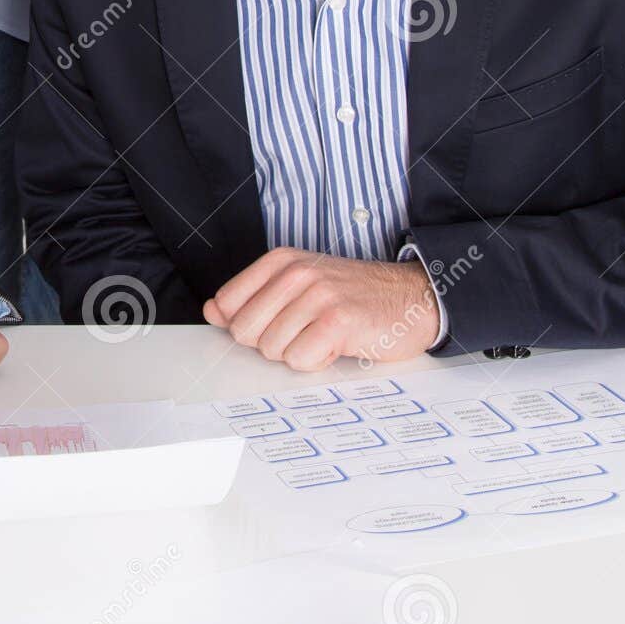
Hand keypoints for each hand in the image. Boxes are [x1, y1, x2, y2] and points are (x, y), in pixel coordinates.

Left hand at [203, 248, 438, 370]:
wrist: (412, 297)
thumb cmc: (353, 296)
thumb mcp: (299, 286)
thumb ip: (253, 297)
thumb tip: (212, 311)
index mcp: (280, 261)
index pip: (227, 304)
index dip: (243, 325)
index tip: (271, 325)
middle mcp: (296, 273)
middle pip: (245, 331)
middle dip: (271, 343)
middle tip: (303, 332)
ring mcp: (317, 295)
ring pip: (272, 349)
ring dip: (298, 353)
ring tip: (323, 336)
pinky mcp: (338, 321)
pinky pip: (300, 360)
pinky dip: (317, 362)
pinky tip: (337, 346)